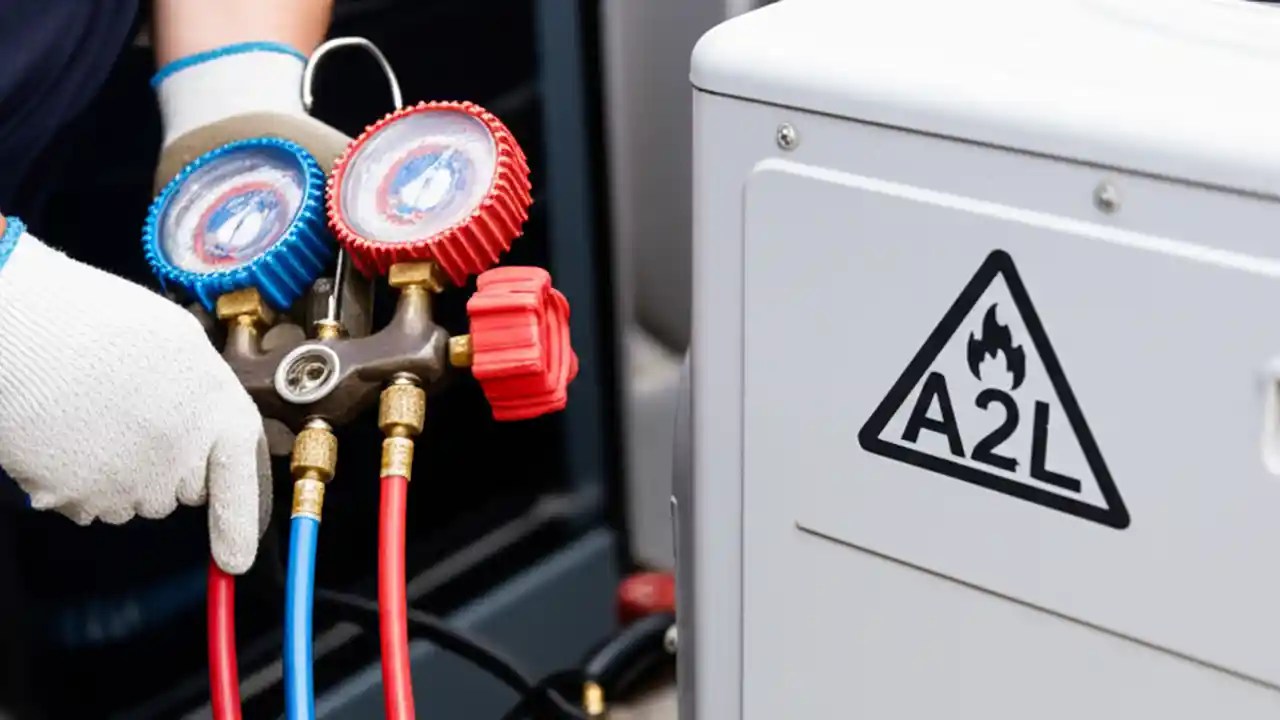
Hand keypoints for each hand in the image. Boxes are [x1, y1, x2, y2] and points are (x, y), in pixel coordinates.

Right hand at [0, 226, 270, 573]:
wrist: (25, 328)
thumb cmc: (100, 321)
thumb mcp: (180, 344)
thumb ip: (203, 397)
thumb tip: (206, 430)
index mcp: (218, 414)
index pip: (242, 482)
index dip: (240, 524)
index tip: (237, 560)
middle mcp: (182, 459)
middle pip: (183, 491)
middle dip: (169, 468)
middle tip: (136, 418)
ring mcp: (128, 484)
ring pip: (134, 500)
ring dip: (121, 474)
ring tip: (94, 419)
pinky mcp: (76, 499)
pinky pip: (85, 504)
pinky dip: (76, 482)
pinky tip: (65, 437)